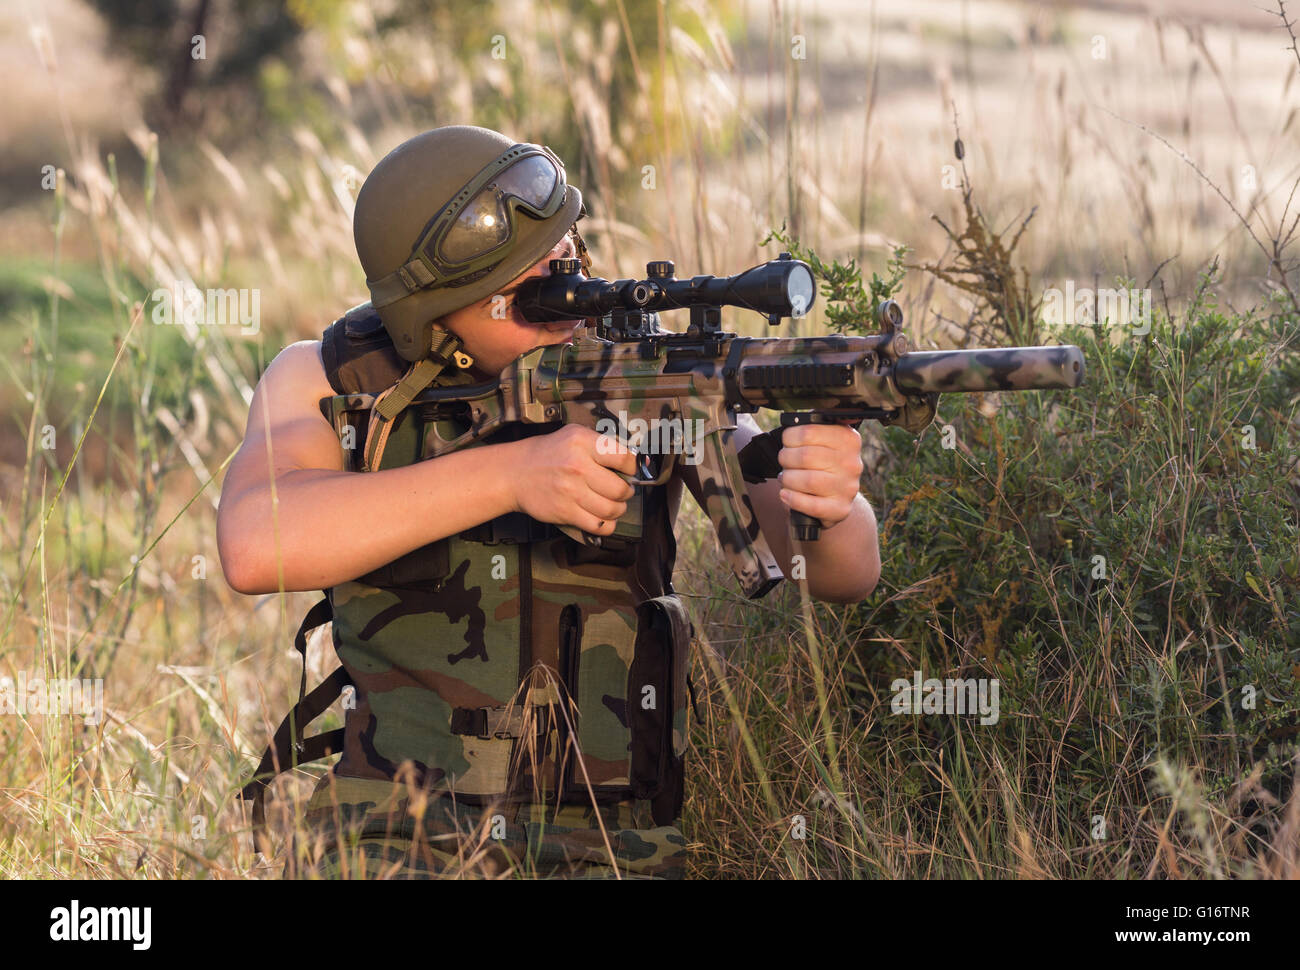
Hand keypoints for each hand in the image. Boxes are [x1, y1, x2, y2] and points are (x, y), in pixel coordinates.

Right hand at [509, 425, 636, 535]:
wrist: (515, 474)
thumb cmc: (549, 454)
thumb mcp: (574, 435)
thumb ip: (602, 444)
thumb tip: (637, 460)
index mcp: (583, 442)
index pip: (625, 458)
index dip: (633, 467)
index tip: (629, 471)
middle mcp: (578, 466)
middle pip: (621, 489)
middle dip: (627, 493)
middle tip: (622, 491)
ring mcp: (571, 491)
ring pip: (612, 510)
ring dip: (618, 510)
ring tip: (612, 504)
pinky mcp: (565, 512)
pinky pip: (599, 526)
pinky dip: (606, 525)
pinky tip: (602, 517)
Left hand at [776, 423, 863, 529]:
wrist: (836, 498)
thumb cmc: (824, 465)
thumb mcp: (825, 442)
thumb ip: (813, 427)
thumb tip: (796, 418)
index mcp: (848, 439)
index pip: (809, 431)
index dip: (790, 437)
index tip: (787, 442)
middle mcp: (851, 462)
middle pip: (806, 456)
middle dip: (786, 458)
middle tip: (784, 461)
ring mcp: (847, 487)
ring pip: (808, 480)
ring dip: (788, 479)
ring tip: (785, 478)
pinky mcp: (839, 508)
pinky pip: (811, 505)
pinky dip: (792, 499)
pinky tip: (786, 494)